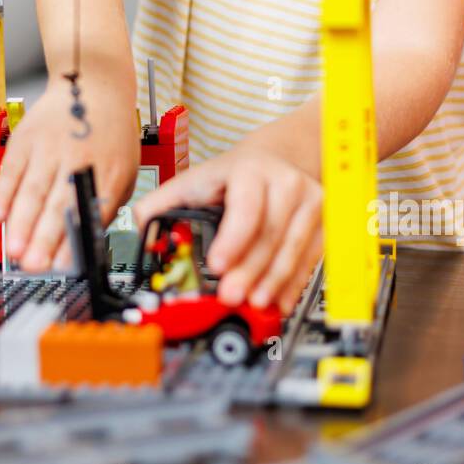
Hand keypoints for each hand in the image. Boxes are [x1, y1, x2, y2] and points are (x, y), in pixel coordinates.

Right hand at [0, 72, 139, 272]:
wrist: (94, 84)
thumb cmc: (110, 133)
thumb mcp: (124, 170)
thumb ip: (106, 204)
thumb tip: (87, 242)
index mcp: (110, 171)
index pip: (90, 212)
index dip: (75, 241)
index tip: (62, 266)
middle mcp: (80, 159)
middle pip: (59, 203)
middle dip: (45, 238)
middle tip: (35, 264)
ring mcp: (51, 147)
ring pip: (33, 190)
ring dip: (22, 223)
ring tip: (16, 250)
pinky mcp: (27, 138)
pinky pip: (11, 170)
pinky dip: (1, 194)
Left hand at [131, 137, 321, 314]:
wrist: (277, 159)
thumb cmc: (233, 176)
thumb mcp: (195, 181)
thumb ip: (163, 204)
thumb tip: (137, 227)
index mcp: (249, 171)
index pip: (245, 206)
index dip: (233, 239)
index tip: (217, 266)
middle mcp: (285, 182)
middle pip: (269, 234)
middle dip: (249, 271)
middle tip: (231, 297)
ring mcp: (310, 200)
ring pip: (292, 248)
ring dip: (274, 281)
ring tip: (256, 304)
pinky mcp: (325, 220)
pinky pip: (311, 256)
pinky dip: (294, 282)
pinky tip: (280, 300)